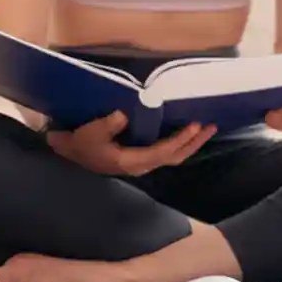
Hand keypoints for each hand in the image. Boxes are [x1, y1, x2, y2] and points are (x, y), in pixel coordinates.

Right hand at [46, 111, 216, 175]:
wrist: (70, 153)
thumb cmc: (80, 143)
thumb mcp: (90, 132)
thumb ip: (107, 124)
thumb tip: (124, 115)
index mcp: (132, 161)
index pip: (163, 152)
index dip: (180, 140)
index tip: (194, 126)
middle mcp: (141, 165)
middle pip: (175, 157)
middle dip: (194, 143)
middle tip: (211, 127)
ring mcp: (142, 163)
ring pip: (173, 156)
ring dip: (191, 144)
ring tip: (206, 129)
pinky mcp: (141, 158)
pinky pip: (167, 153)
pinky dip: (181, 144)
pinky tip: (188, 134)